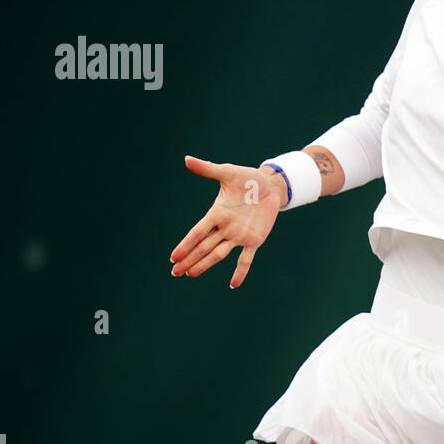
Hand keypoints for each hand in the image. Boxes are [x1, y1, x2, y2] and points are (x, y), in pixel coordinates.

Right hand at [169, 156, 284, 287]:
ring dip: (206, 264)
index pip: (197, 232)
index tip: (173, 256)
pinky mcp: (254, 240)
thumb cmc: (247, 179)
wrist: (270, 185)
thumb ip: (207, 169)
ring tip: (191, 274)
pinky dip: (241, 271)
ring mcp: (239, 235)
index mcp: (217, 213)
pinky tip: (233, 284)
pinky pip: (246, 258)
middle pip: (204, 247)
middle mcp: (225, 227)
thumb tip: (186, 159)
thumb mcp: (227, 173)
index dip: (186, 244)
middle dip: (189, 259)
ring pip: (219, 254)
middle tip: (175, 272)